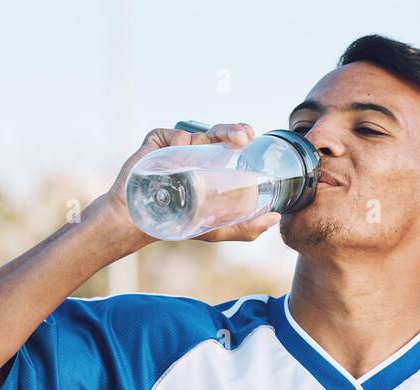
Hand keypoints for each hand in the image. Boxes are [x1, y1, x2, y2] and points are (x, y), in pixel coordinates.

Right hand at [86, 122, 280, 249]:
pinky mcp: (157, 141)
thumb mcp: (217, 230)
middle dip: (230, 130)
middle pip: (217, 132)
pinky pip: (174, 135)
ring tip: (186, 172)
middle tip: (242, 137)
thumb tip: (277, 217)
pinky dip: (176, 147)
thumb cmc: (179, 224)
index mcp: (210, 165)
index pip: (229, 142)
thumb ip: (247, 227)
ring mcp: (176, 145)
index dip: (239, 133)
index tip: (249, 136)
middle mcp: (196, 152)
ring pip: (196, 136)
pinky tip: (169, 164)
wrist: (142, 220)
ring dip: (197, 152)